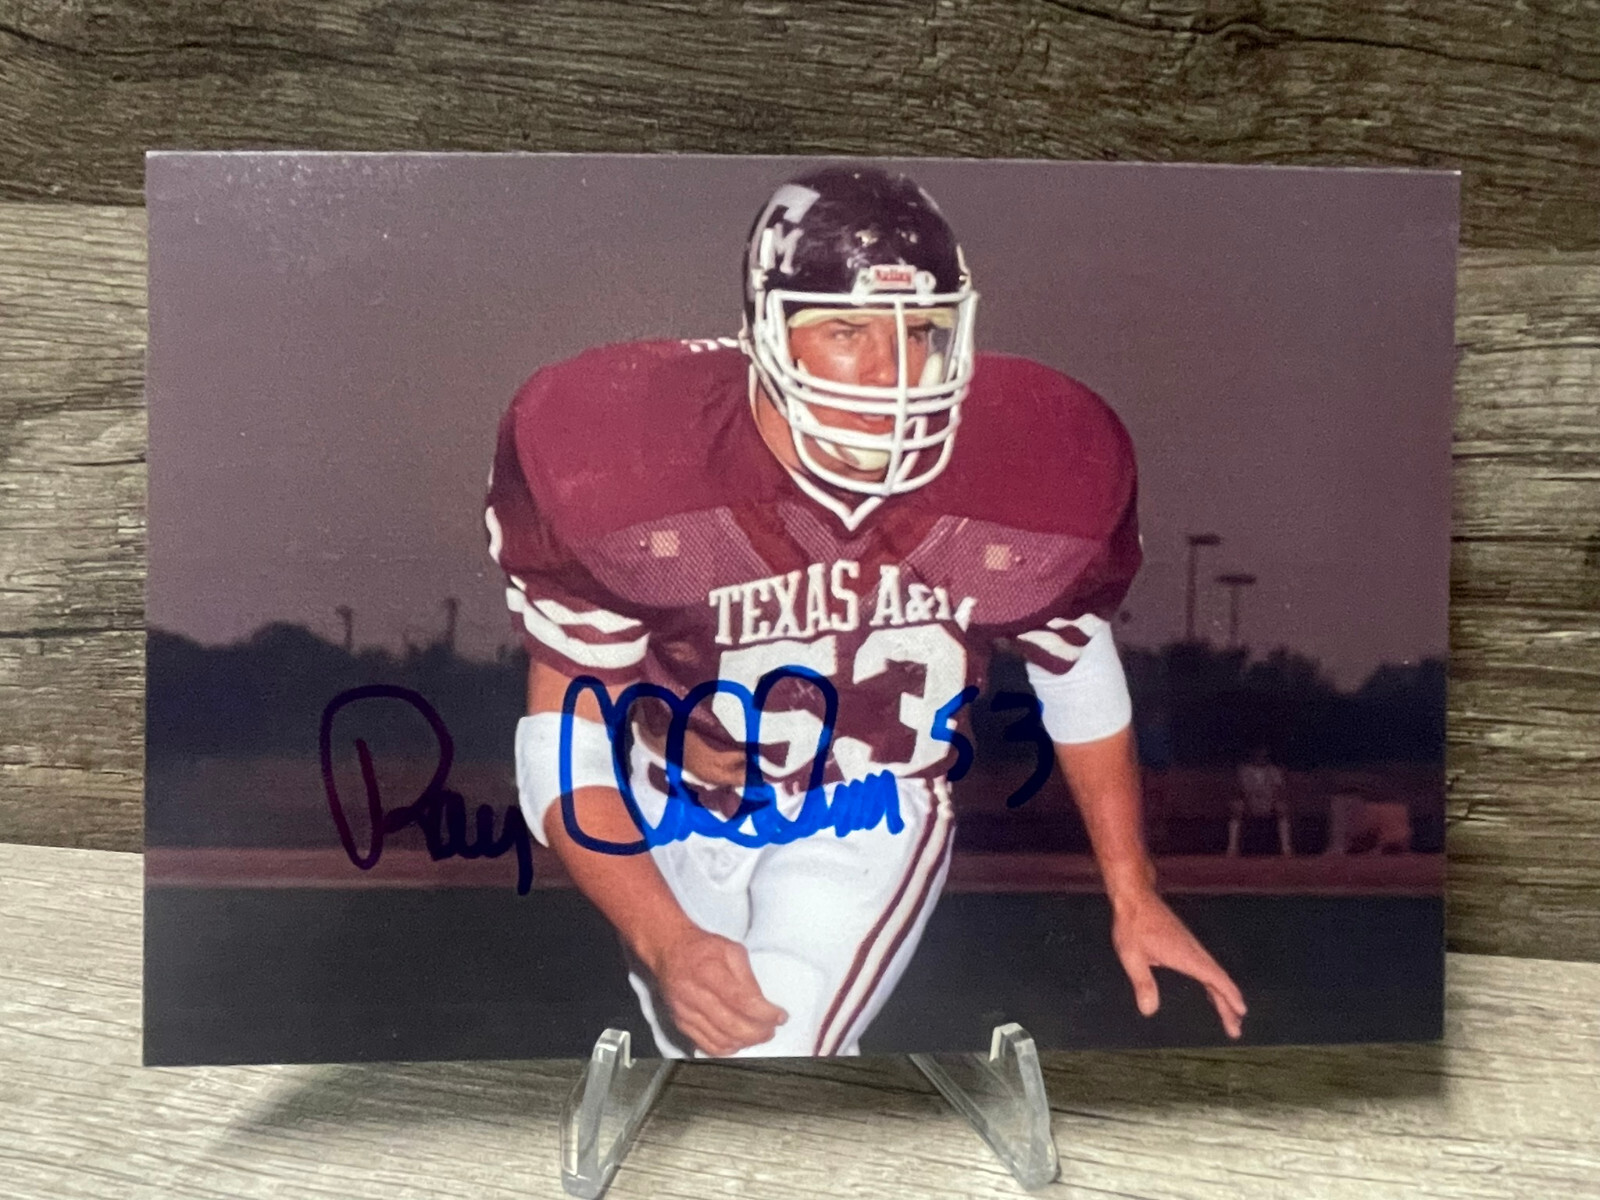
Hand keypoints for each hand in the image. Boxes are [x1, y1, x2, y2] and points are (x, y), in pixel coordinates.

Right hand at [647, 926, 787, 1055]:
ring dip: (745, 1042)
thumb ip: (748, 976)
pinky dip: (727, 1048)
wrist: (670, 950)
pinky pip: (706, 1045)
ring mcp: (685, 1012)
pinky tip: (739, 1041)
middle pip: (732, 1025)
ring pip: (720, 1039)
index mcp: (709, 971)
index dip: (765, 1014)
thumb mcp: (731, 949)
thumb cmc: (702, 948)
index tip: (780, 1017)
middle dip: (759, 1032)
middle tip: (772, 1029)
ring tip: (759, 1035)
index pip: (742, 1001)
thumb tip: (764, 1003)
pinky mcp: (681, 1023)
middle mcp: (694, 994)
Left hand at [1110, 891, 1246, 1038]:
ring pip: (1213, 974)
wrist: (1134, 897)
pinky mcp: (1184, 944)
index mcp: (1186, 956)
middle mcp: (1193, 951)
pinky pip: (1205, 967)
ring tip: (1231, 1015)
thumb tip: (1149, 1011)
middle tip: (1236, 1029)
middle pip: (1218, 981)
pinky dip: (1212, 982)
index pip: (1214, 979)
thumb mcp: (1132, 955)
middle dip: (1229, 1005)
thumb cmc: (1132, 925)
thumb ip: (1142, 983)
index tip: (1242, 1011)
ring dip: (1222, 995)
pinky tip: (1210, 991)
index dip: (1228, 995)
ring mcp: (1191, 947)